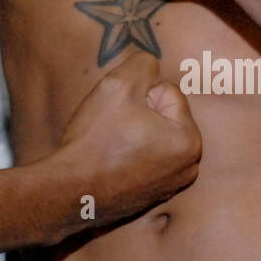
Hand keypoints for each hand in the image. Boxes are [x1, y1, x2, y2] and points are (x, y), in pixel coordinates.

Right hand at [56, 52, 200, 223]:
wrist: (71, 190)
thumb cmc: (97, 138)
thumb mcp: (119, 84)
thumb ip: (143, 63)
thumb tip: (151, 65)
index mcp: (189, 140)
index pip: (166, 92)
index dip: (137, 94)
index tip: (119, 112)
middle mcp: (188, 167)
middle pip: (162, 115)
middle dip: (138, 113)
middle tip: (113, 127)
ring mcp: (170, 185)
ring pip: (151, 136)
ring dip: (132, 133)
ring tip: (110, 145)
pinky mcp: (151, 196)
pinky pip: (142, 159)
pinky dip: (127, 155)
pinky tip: (109, 161)